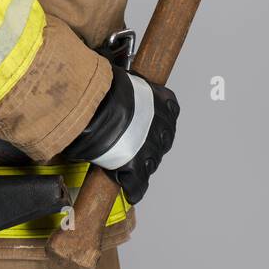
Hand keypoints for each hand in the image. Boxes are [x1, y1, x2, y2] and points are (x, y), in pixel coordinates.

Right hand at [60, 67, 179, 204]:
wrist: (98, 106)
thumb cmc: (108, 88)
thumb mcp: (126, 79)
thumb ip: (130, 90)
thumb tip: (117, 86)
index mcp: (164, 102)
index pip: (170, 112)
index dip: (157, 119)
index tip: (148, 120)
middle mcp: (162, 127)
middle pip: (162, 140)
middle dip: (151, 143)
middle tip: (134, 143)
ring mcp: (151, 149)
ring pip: (152, 162)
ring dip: (142, 164)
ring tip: (127, 162)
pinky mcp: (136, 168)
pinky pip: (138, 185)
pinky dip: (133, 188)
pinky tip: (128, 189)